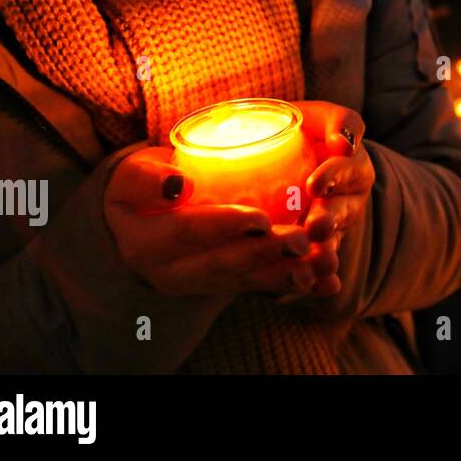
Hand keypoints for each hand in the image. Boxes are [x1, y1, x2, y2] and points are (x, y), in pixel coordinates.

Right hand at [105, 148, 321, 297]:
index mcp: (146, 244)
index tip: (260, 217)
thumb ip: (148, 178)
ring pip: (247, 280)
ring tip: (321, 263)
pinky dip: (295, 283)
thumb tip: (178, 185)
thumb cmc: (144, 185)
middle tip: (300, 238)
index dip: (224, 225)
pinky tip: (327, 282)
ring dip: (287, 274)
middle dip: (264, 253)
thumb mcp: (133, 174)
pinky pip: (261, 286)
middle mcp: (171, 274)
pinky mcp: (225, 286)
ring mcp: (200, 284)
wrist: (145, 218)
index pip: (187, 233)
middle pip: (222, 264)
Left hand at [288, 101, 374, 300]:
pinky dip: (323, 275)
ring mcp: (334, 223)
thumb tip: (346, 140)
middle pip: (345, 206)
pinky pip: (323, 262)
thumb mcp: (311, 115)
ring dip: (328, 248)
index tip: (316, 183)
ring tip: (317, 257)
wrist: (268, 157)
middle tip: (316, 224)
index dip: (336, 175)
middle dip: (332, 216)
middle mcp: (348, 194)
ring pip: (335, 237)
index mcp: (349, 161)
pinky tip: (320, 285)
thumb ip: (335, 121)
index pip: (349, 165)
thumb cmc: (291, 129)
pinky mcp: (318, 246)